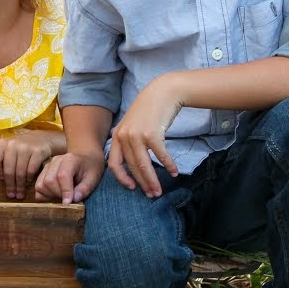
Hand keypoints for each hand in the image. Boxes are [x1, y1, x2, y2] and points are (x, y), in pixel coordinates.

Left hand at [0, 130, 59, 198]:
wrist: (41, 139)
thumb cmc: (20, 149)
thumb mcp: (8, 151)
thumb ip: (2, 162)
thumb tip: (2, 180)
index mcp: (1, 144)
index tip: (2, 181)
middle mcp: (12, 144)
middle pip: (8, 170)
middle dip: (10, 185)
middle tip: (12, 195)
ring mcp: (25, 147)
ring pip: (20, 172)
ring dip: (20, 186)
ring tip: (20, 194)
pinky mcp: (38, 151)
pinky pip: (31, 170)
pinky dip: (29, 179)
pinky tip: (28, 184)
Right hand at [36, 151, 104, 203]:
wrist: (86, 157)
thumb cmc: (91, 168)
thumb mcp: (93, 178)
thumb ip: (84, 189)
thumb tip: (73, 200)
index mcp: (70, 160)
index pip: (62, 176)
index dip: (65, 191)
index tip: (69, 203)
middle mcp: (55, 161)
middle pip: (49, 181)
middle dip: (58, 194)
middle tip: (68, 199)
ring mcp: (47, 166)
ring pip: (40, 185)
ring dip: (50, 195)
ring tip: (62, 196)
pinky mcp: (43, 172)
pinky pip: (38, 187)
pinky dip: (44, 195)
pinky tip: (55, 195)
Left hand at [106, 79, 182, 196]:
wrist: (162, 92)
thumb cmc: (148, 111)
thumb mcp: (131, 125)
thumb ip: (128, 142)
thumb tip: (132, 164)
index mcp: (117, 136)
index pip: (114, 164)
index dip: (122, 179)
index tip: (132, 188)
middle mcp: (124, 136)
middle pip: (131, 167)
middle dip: (142, 184)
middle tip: (151, 195)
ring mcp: (137, 135)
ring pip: (144, 165)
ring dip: (152, 180)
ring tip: (159, 190)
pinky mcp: (152, 134)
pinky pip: (160, 156)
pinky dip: (168, 165)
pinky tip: (174, 172)